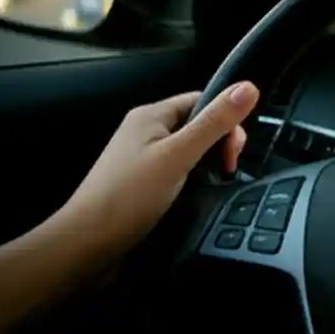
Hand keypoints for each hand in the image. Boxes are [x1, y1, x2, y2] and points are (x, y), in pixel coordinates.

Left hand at [57, 82, 259, 255]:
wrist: (86, 246)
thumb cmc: (127, 197)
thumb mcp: (178, 155)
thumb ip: (214, 123)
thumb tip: (248, 87)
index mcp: (151, 115)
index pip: (202, 101)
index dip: (226, 120)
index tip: (234, 151)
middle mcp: (145, 133)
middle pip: (198, 126)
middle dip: (218, 145)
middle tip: (225, 171)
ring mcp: (142, 159)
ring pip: (189, 152)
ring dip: (206, 166)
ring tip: (209, 185)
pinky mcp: (142, 184)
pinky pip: (178, 172)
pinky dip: (192, 182)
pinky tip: (193, 197)